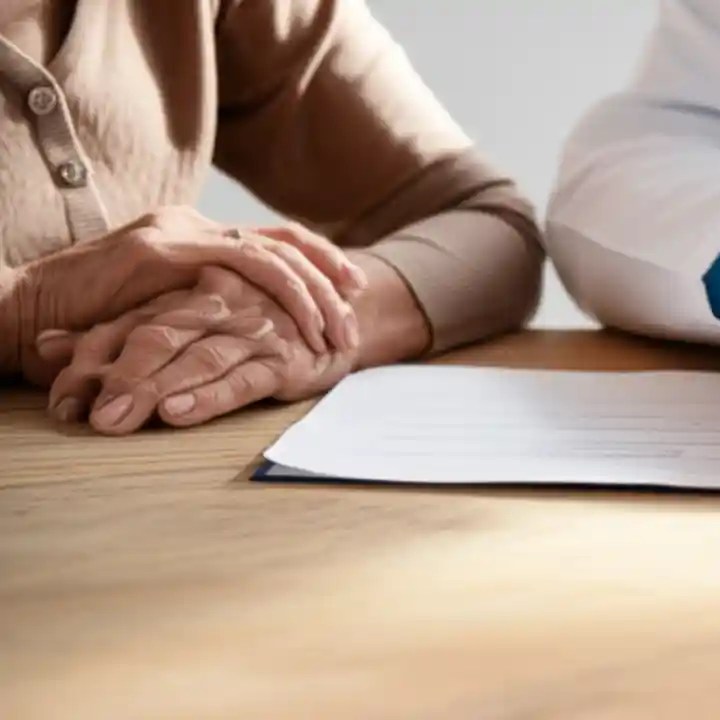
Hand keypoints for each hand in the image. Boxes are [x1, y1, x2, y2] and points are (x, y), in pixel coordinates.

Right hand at [12, 206, 365, 375]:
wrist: (22, 310)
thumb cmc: (83, 324)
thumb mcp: (156, 313)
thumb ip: (196, 309)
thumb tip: (244, 331)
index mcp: (191, 236)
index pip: (268, 241)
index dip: (315, 261)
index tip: (350, 287)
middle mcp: (191, 225)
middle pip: (281, 240)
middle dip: (328, 274)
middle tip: (358, 307)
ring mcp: (179, 232)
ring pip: (273, 253)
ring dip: (314, 291)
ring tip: (340, 327)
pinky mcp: (166, 249)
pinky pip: (245, 264)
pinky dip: (284, 292)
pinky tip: (306, 320)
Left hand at [39, 267, 357, 433]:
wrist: (339, 315)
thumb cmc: (253, 322)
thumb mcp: (182, 320)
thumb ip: (119, 333)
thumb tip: (43, 344)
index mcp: (185, 294)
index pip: (127, 324)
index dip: (89, 359)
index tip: (60, 401)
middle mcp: (215, 304)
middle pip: (157, 337)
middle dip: (118, 379)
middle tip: (86, 417)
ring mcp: (252, 328)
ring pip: (195, 358)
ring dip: (153, 390)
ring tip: (117, 420)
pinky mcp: (284, 358)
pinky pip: (241, 378)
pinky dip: (208, 396)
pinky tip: (179, 412)